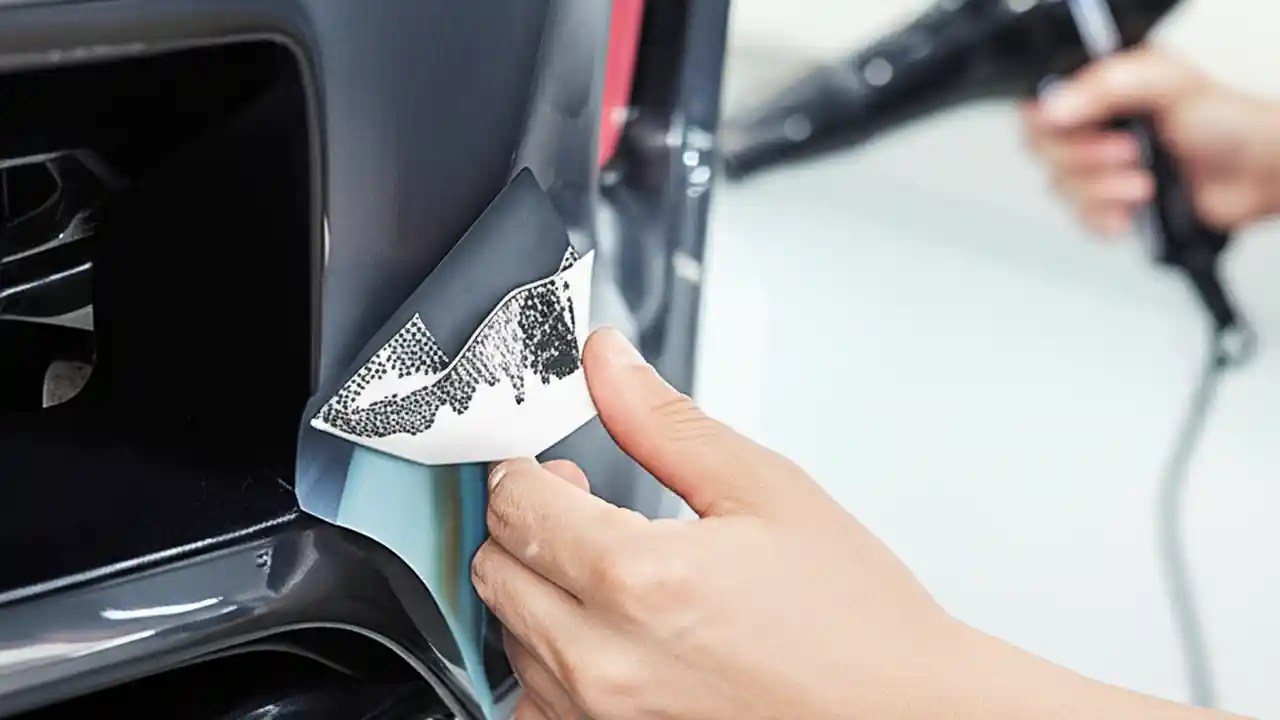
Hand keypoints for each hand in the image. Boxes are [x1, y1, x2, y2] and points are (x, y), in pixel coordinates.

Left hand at [473, 328, 1245, 719]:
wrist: (907, 714)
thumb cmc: (854, 620)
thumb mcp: (764, 490)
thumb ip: (663, 423)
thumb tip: (605, 362)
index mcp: (637, 579)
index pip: (514, 504)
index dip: (523, 470)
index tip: (550, 465)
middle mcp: (604, 659)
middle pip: (495, 568)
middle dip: (525, 525)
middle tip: (581, 507)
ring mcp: (599, 718)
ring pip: (505, 635)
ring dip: (534, 592)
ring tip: (604, 572)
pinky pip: (530, 704)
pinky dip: (546, 664)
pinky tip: (600, 639)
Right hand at [1022, 46, 1279, 235]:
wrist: (1254, 174)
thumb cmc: (1224, 122)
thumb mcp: (1168, 82)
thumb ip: (1108, 85)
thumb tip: (1054, 108)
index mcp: (1098, 91)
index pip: (1039, 106)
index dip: (1048, 123)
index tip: (1072, 128)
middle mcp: (1093, 129)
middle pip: (1043, 151)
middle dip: (1084, 158)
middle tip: (1128, 151)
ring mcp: (1099, 169)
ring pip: (1061, 189)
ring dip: (1103, 190)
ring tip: (1145, 184)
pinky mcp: (1109, 206)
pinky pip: (1081, 220)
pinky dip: (1106, 219)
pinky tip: (1133, 210)